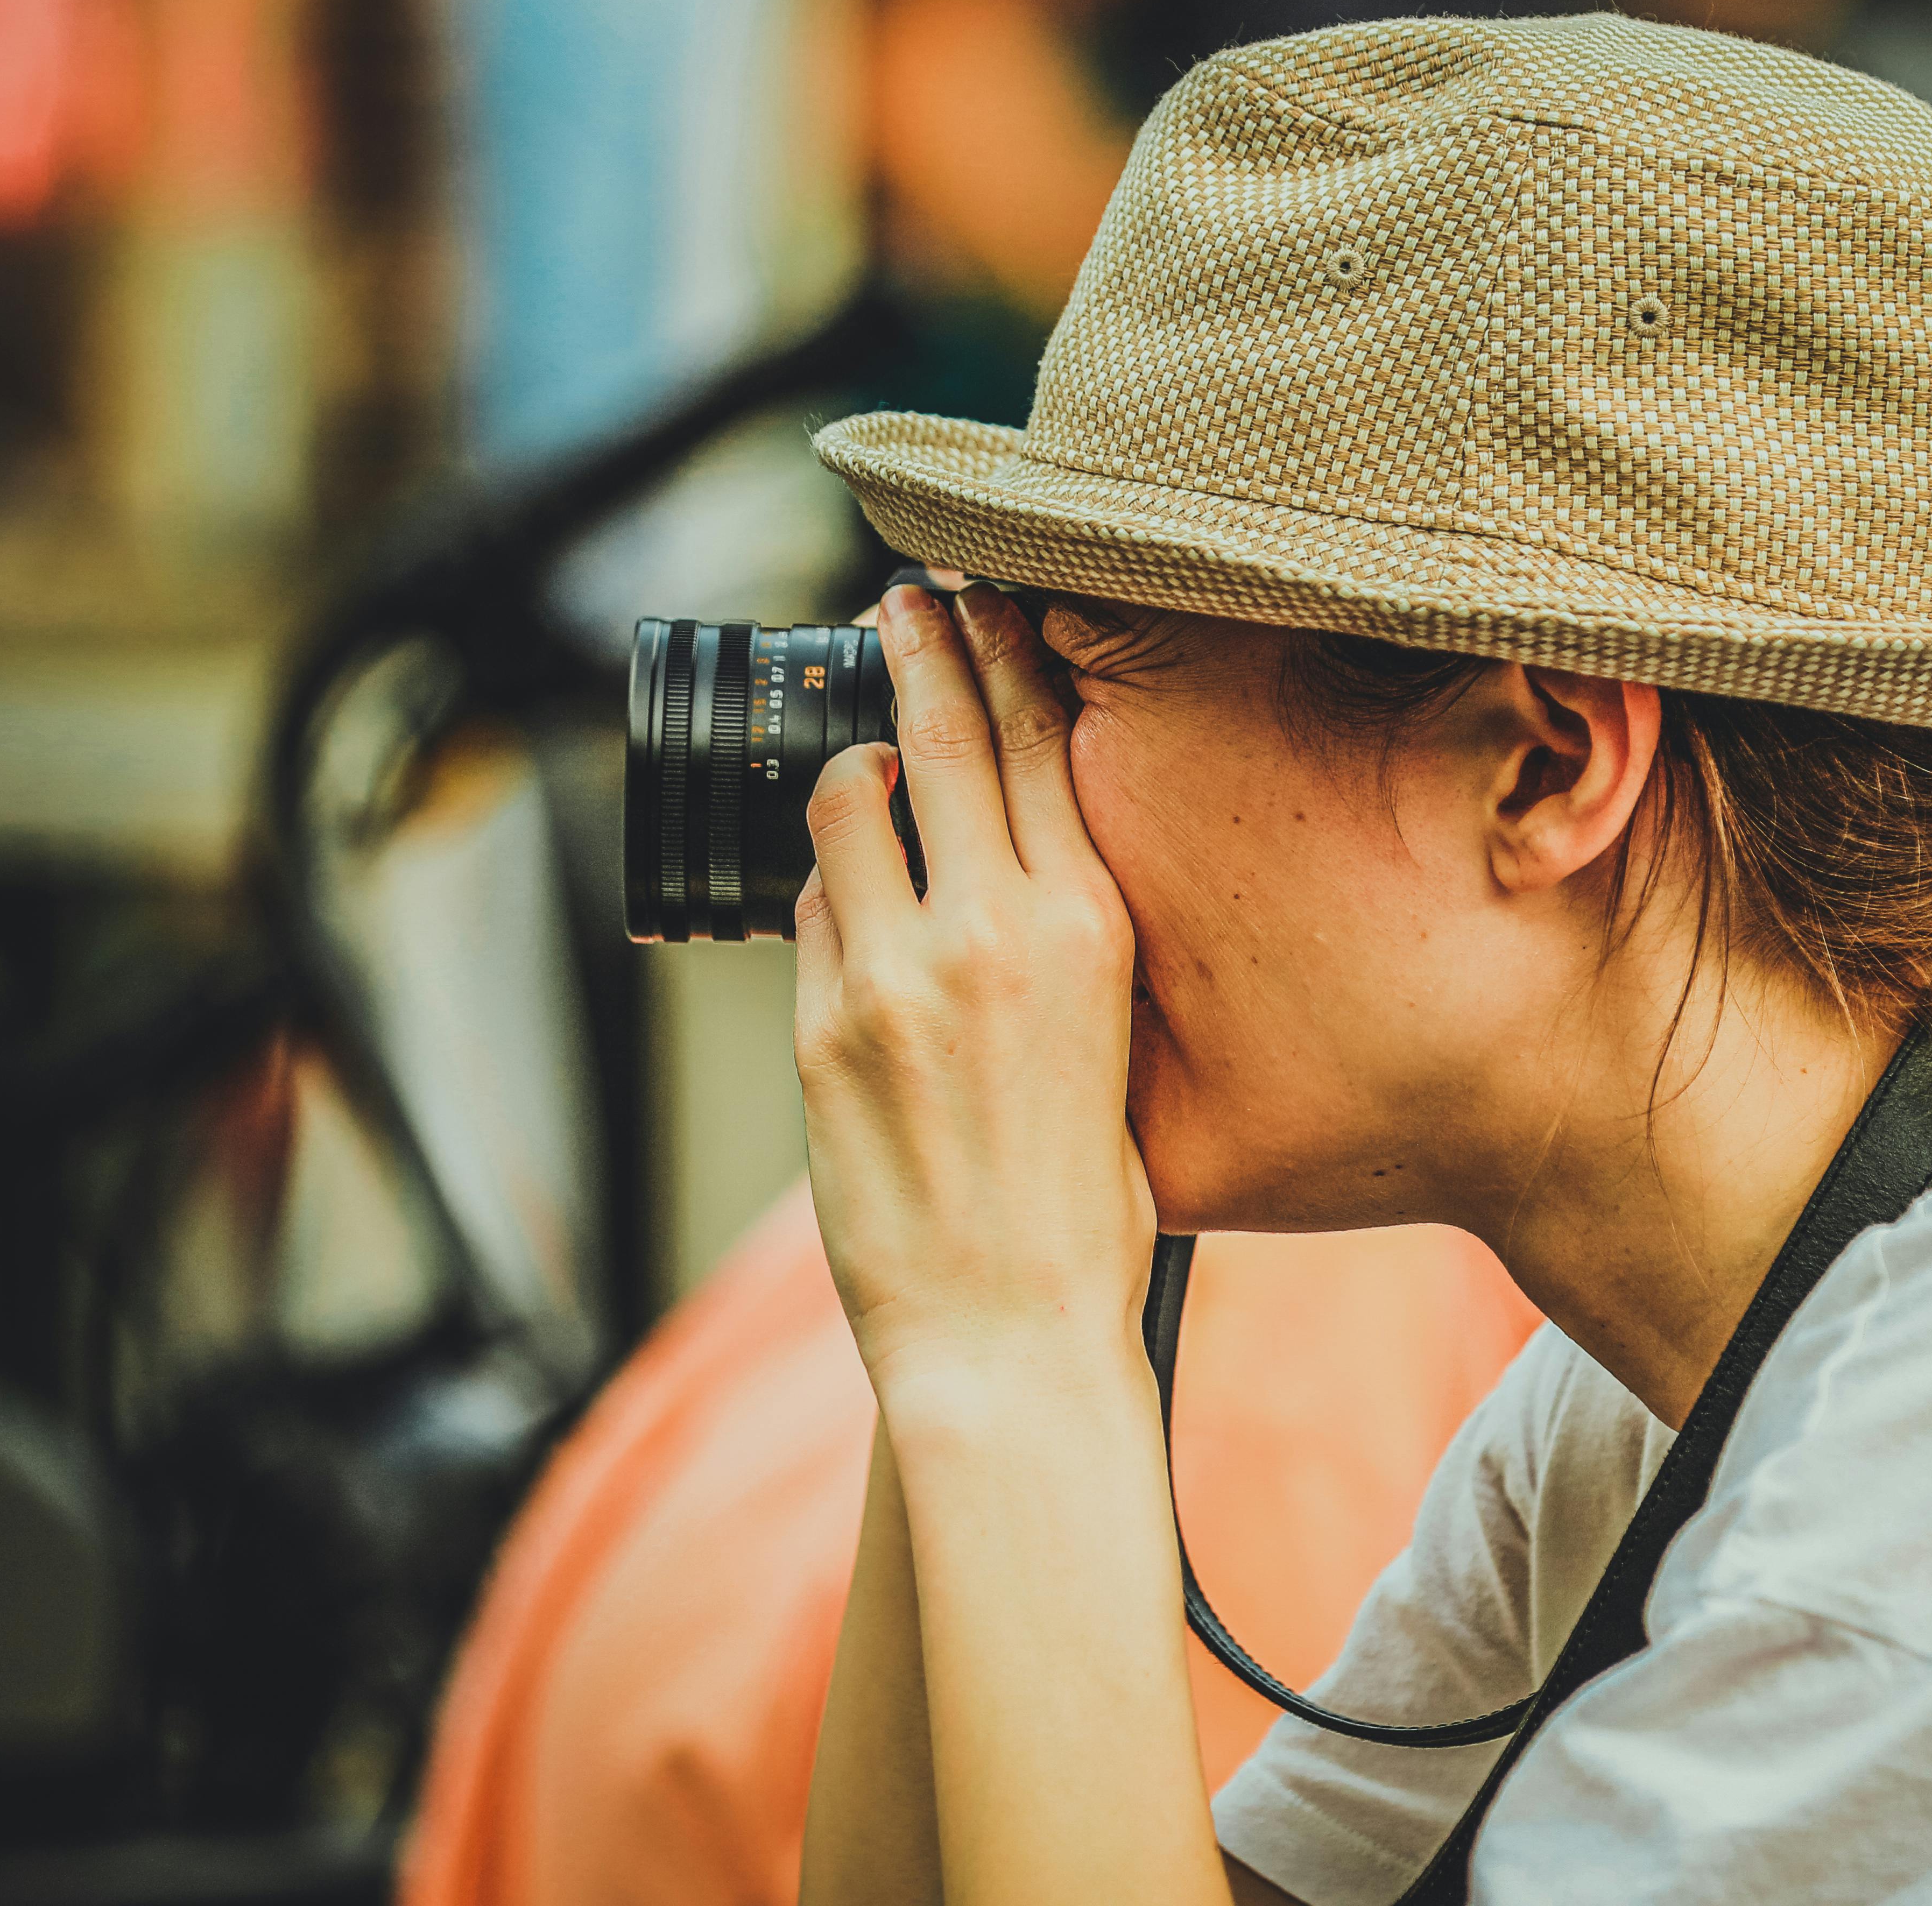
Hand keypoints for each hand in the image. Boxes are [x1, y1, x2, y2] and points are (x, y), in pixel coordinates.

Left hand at [793, 581, 1151, 1395]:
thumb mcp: (1117, 1042)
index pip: (1042, 740)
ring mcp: (898, 971)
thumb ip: (1063, 940)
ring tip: (860, 770)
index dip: (1004, 652)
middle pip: (942, 730)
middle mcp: (997, 928)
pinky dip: (829, 895)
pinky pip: (814, 909)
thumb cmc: (1082, 1207)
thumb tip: (1010, 857)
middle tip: (901, 601)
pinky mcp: (823, 1023)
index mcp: (1093, 928)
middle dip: (917, 647)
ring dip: (852, 776)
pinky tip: (850, 914)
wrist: (1010, 1332)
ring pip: (849, 801)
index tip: (981, 598)